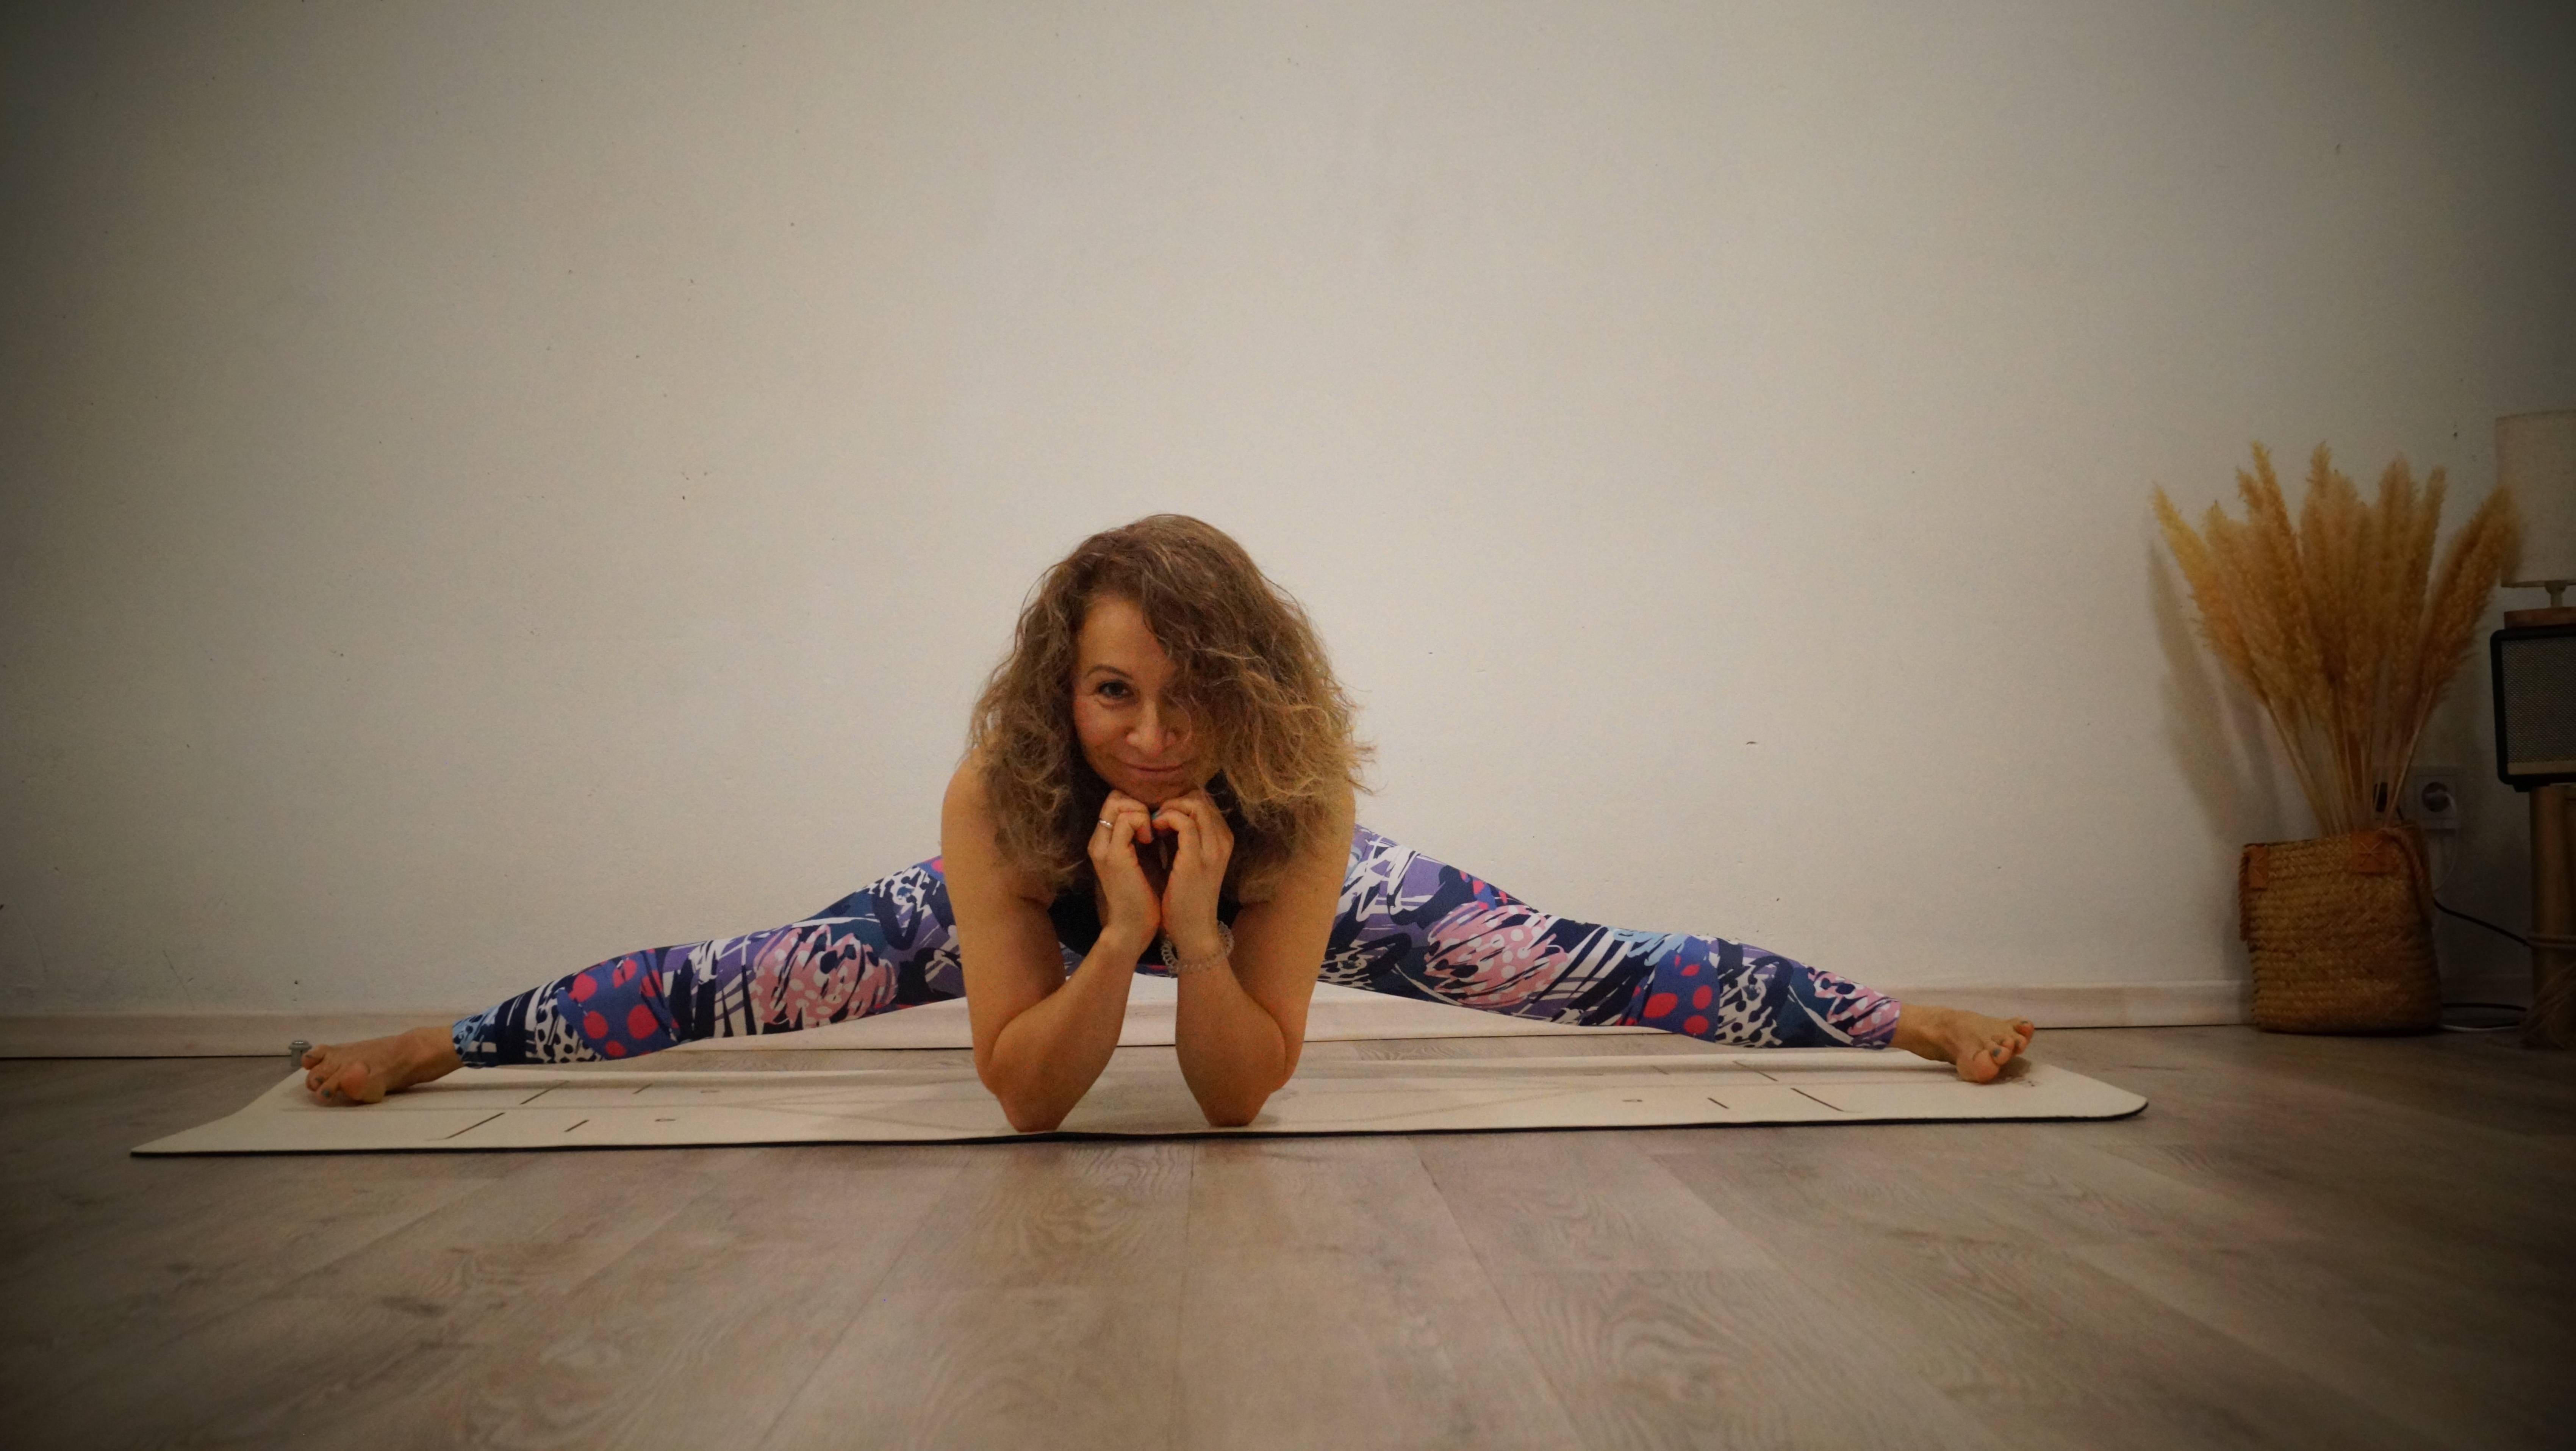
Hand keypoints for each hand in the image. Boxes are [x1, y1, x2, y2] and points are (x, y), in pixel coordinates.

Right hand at [1090, 790, 1162, 947]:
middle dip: (1141, 802)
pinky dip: (1143, 822)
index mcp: (1106, 840)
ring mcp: (1104, 846)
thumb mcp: (1147, 857)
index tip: (1159, 820)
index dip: (1140, 802)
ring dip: (1143, 811)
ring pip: (1118, 802)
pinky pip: (1127, 819)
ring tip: (1154, 833)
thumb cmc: (1146, 896)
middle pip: (1115, 796)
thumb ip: (1148, 835)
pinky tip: (1151, 840)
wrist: (1135, 927)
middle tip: (1158, 823)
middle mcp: (1099, 840)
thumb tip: (1165, 812)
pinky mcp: (1113, 855)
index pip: (1117, 800)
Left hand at [1151, 789, 1234, 960]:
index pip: (1205, 801)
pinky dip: (1166, 818)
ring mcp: (1212, 848)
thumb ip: (1184, 837)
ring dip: (1169, 807)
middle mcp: (1222, 840)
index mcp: (1222, 839)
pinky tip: (1154, 829)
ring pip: (1195, 804)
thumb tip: (1166, 813)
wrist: (1192, 929)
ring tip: (1154, 821)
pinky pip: (1183, 822)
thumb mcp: (1190, 860)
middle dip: (1174, 799)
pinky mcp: (1196, 858)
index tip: (1162, 811)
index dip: (1181, 800)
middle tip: (1155, 813)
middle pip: (1201, 798)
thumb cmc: (1186, 897)